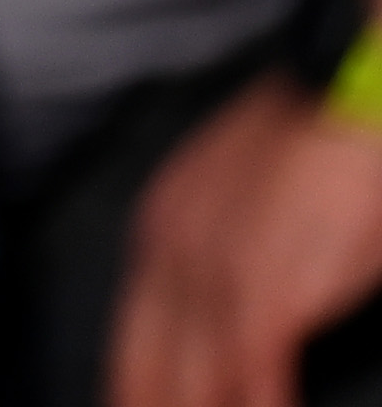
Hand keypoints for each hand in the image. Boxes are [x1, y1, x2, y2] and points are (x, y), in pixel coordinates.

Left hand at [112, 77, 381, 406]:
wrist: (348, 100)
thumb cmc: (314, 155)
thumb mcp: (240, 206)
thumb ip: (219, 262)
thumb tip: (227, 320)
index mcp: (158, 237)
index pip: (129, 342)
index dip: (130, 392)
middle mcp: (170, 261)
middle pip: (144, 373)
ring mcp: (213, 281)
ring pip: (192, 387)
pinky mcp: (265, 296)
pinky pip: (253, 383)